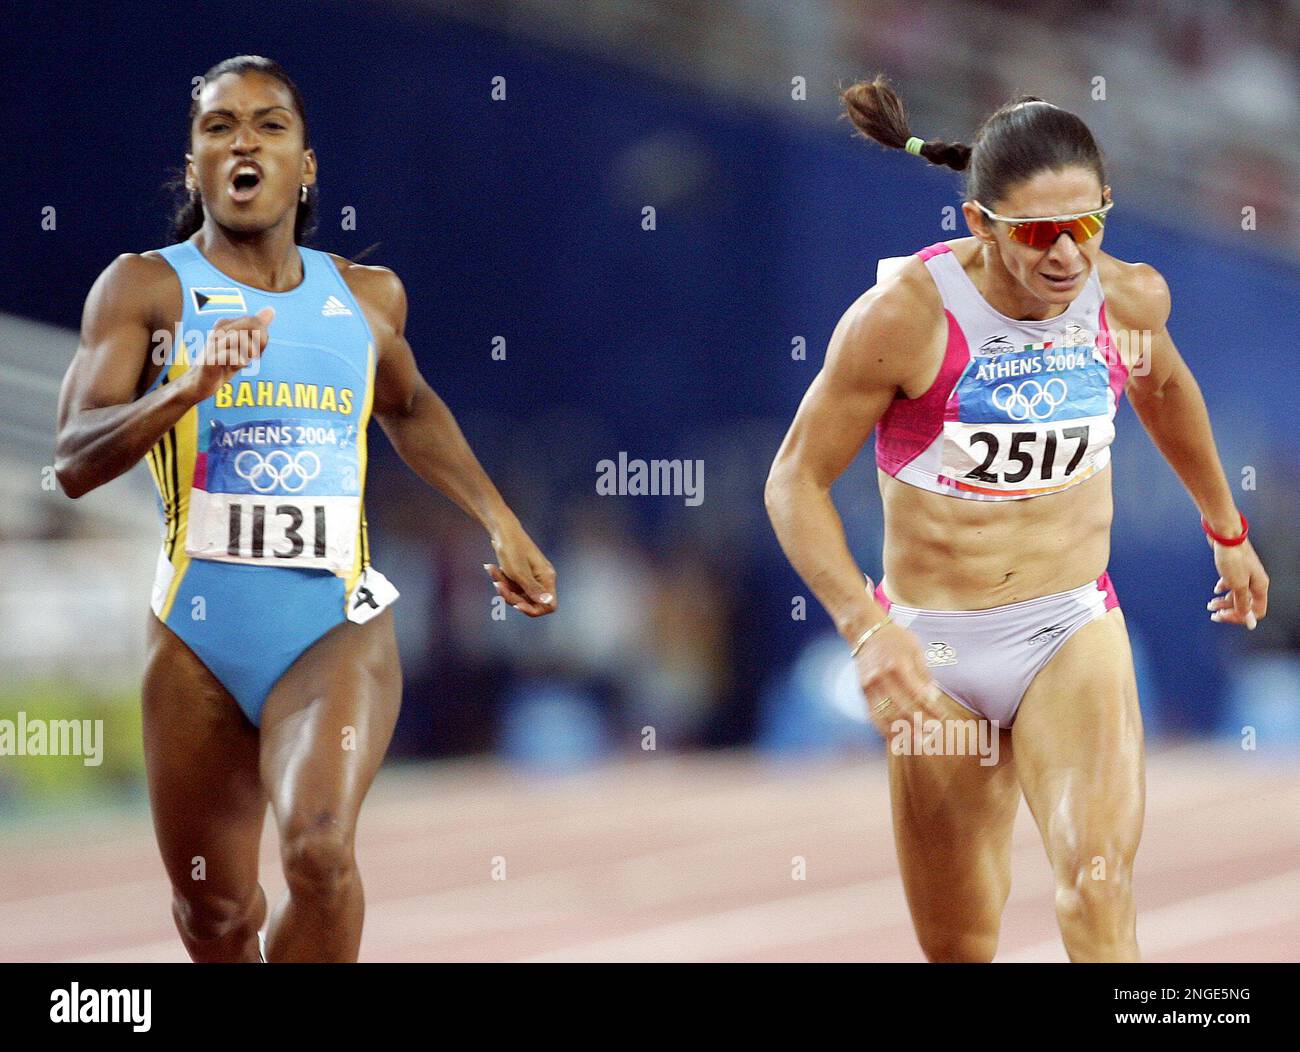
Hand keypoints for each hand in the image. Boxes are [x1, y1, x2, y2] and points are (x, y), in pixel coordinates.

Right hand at [182, 307, 274, 402]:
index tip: (257, 351)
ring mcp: (213, 345)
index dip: (262, 337)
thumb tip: (271, 310)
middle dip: (259, 343)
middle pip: (250, 325)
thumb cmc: (223, 364)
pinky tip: (240, 366)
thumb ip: (257, 329)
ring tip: (245, 361)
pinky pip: (230, 354)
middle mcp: (218, 331)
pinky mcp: (210, 360)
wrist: (200, 383)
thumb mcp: (243, 347)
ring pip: (241, 337)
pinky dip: (240, 360)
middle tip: (253, 357)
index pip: (254, 322)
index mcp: (225, 324)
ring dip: (250, 352)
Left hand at [483, 518, 556, 616]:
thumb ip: (533, 590)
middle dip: (511, 596)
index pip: (549, 605)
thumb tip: (549, 604)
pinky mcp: (521, 575)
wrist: (501, 530)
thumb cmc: (511, 549)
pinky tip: (492, 568)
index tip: (518, 605)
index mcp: (547, 578)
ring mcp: (531, 577)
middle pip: (530, 602)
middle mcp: (542, 579)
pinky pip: (512, 587)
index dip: (534, 609)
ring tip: (492, 570)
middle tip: (498, 585)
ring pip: (518, 595)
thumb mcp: (520, 573)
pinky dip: (501, 580)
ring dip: (503, 586)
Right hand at [853, 619, 949, 736]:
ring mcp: (870, 685)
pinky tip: (895, 737)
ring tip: (917, 742)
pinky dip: (884, 728)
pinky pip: (873, 714)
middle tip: (933, 735)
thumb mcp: (914, 649)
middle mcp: (881, 677)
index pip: (918, 694)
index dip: (931, 709)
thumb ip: (923, 673)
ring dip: (902, 731)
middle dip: (919, 724)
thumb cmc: (896, 639)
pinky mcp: (863, 691)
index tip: (943, 718)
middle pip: (902, 708)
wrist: (866, 632)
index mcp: (897, 665)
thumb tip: (933, 696)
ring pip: (886, 715)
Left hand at [1206, 535, 1267, 629]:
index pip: (1256, 610)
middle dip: (1229, 610)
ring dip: (1223, 601)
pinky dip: (1223, 588)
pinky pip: (1230, 583)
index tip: (1227, 617)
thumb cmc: (1233, 557)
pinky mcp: (1235, 568)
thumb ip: (1243, 603)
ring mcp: (1244, 574)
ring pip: (1236, 594)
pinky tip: (1216, 590)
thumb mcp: (1237, 585)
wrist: (1225, 536)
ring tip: (1210, 604)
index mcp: (1260, 586)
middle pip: (1244, 603)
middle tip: (1214, 613)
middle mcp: (1254, 581)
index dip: (1242, 617)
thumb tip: (1248, 620)